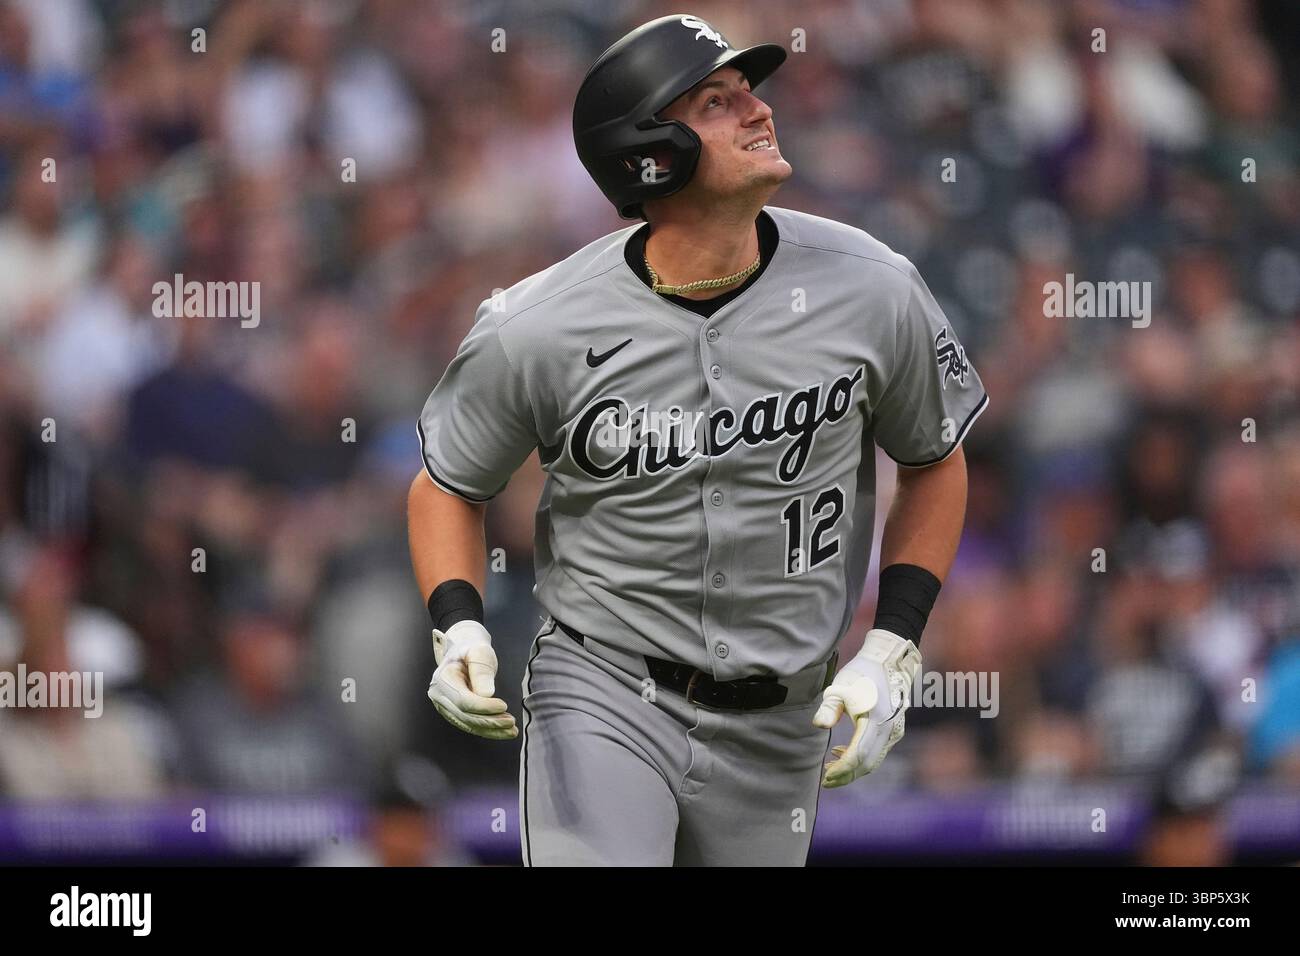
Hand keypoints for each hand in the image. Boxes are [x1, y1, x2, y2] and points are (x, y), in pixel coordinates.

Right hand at [427, 621, 517, 739]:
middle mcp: (439, 696)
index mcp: (442, 678)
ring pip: (468, 724)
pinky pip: (470, 726)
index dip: (483, 706)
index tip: (504, 706)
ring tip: (512, 729)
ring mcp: (444, 707)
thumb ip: (482, 670)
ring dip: (491, 729)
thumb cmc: (473, 650)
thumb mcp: (479, 651)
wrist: (465, 653)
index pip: (463, 700)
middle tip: (512, 722)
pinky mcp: (453, 713)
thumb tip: (487, 694)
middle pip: (465, 715)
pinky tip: (504, 731)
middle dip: (490, 721)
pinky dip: (488, 730)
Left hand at [812, 628, 921, 786]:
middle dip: (846, 775)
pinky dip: (860, 758)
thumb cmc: (862, 673)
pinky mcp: (894, 730)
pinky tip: (840, 753)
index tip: (825, 777)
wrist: (889, 661)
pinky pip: (877, 751)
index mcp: (876, 720)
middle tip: (825, 781)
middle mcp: (889, 730)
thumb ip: (830, 707)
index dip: (841, 769)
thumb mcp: (841, 686)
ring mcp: (894, 732)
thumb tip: (818, 725)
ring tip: (829, 768)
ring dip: (852, 768)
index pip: (858, 755)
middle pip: (867, 763)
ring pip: (873, 760)